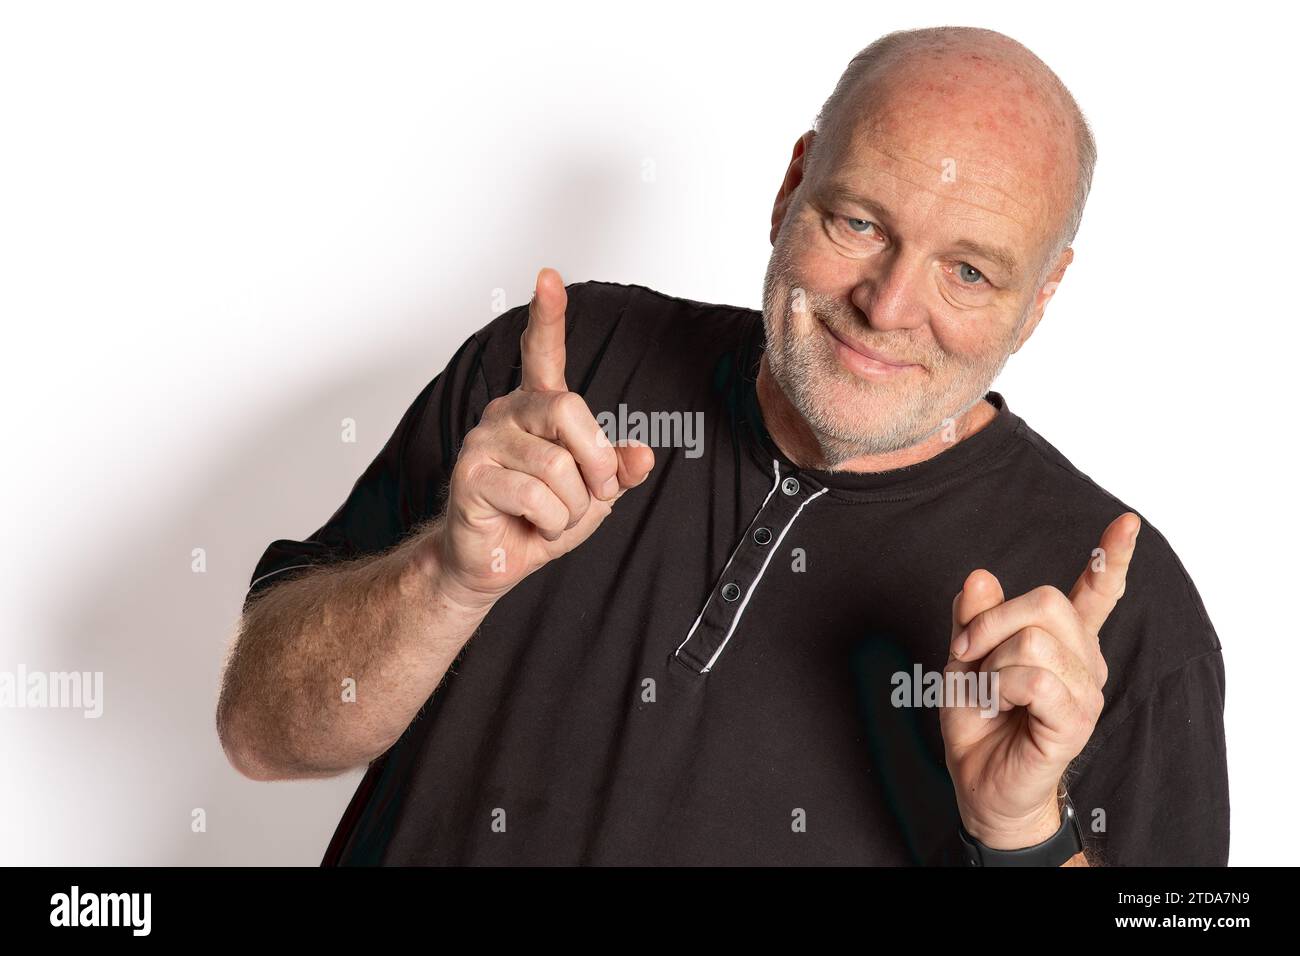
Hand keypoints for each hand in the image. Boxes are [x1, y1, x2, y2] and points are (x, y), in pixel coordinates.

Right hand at [427, 267, 655, 608]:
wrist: (495, 561)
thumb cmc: (539, 518)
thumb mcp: (594, 493)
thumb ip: (618, 469)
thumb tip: (642, 455)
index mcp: (538, 408)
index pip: (542, 352)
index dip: (547, 316)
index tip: (549, 277)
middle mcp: (507, 413)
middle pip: (570, 410)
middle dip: (596, 464)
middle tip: (593, 495)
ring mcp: (484, 441)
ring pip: (557, 466)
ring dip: (572, 507)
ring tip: (553, 516)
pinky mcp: (471, 476)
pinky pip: (535, 495)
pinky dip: (550, 522)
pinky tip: (533, 524)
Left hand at [939, 512, 1140, 848]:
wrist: (980, 783)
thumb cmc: (979, 723)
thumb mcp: (965, 660)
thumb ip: (973, 618)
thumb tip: (981, 575)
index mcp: (1064, 642)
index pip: (1097, 593)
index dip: (1112, 557)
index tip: (1128, 522)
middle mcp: (1085, 661)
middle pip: (1045, 601)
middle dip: (990, 621)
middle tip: (967, 655)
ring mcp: (1086, 691)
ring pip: (1033, 641)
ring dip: (989, 665)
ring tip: (988, 695)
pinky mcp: (1075, 719)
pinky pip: (1033, 679)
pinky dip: (998, 688)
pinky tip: (999, 708)